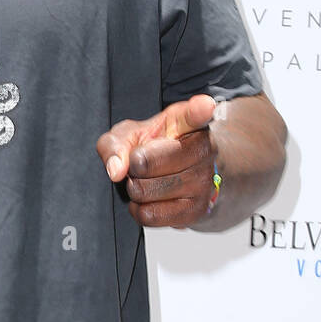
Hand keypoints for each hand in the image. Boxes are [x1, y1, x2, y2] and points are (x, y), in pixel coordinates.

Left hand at [96, 93, 217, 228]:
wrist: (181, 175)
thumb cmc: (154, 149)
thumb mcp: (130, 135)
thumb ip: (115, 145)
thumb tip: (116, 171)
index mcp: (187, 122)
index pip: (194, 115)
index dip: (198, 110)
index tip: (205, 105)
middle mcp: (203, 149)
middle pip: (144, 163)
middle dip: (131, 167)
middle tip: (141, 164)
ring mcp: (203, 181)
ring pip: (144, 192)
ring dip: (135, 189)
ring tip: (148, 180)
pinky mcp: (196, 210)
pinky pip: (149, 215)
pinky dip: (139, 210)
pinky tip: (151, 199)